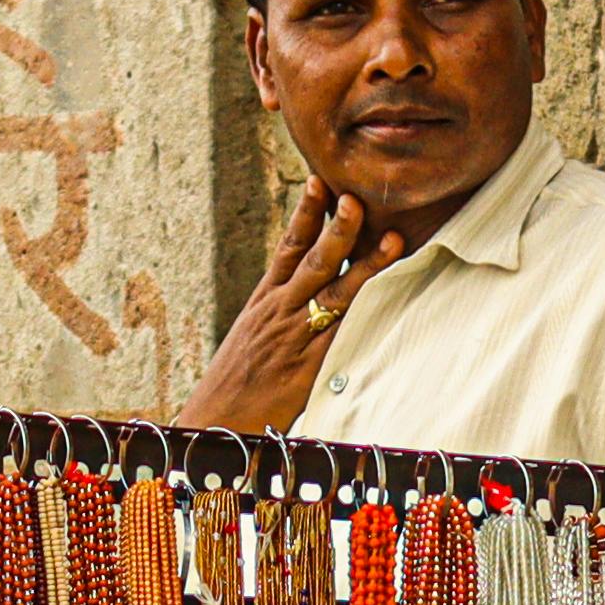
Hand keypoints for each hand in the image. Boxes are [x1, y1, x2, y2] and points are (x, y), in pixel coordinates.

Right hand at [176, 181, 402, 432]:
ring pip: (334, 291)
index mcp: (263, 301)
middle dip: (337, 226)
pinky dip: (364, 313)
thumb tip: (302, 300)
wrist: (213, 423)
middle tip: (356, 196)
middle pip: (313, 259)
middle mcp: (278, 311)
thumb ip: (276, 315)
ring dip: (364, 263)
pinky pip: (342, 334)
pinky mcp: (308, 367)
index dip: (305, 213)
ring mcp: (294, 337)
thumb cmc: (233, 385)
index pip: (288, 247)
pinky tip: (387, 297)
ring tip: (392, 238)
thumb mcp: (249, 339)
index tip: (320, 180)